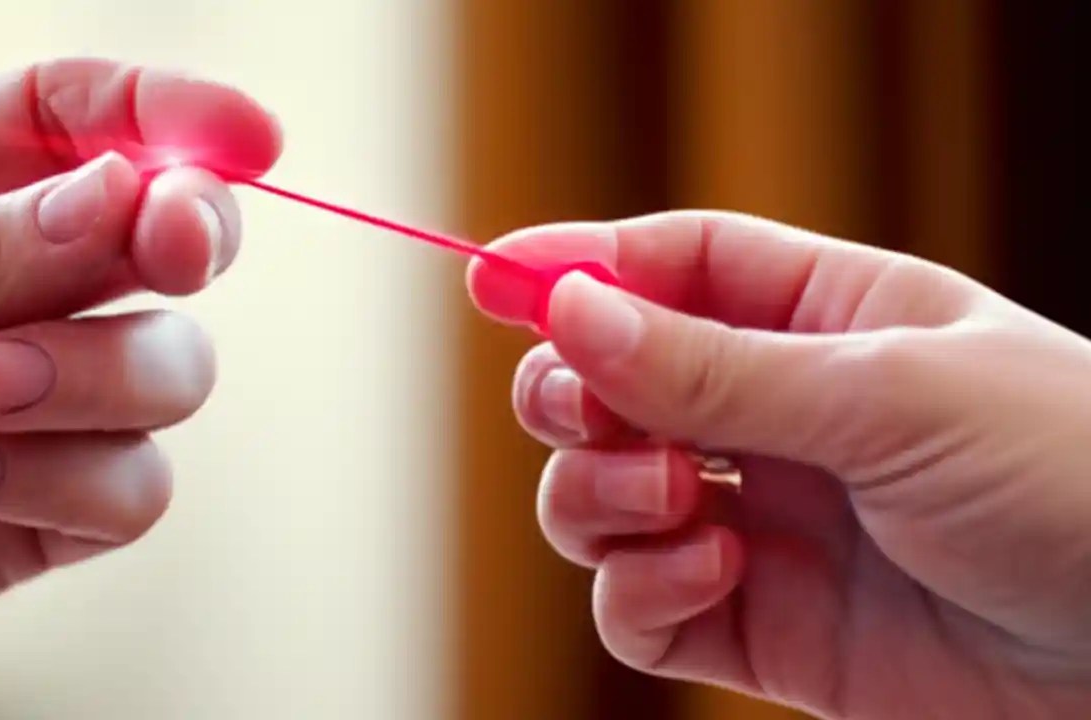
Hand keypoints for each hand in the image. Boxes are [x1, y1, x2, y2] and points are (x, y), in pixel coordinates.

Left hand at [0, 58, 279, 678]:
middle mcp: (2, 293)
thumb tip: (118, 202)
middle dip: (186, 238)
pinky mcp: (40, 515)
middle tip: (162, 246)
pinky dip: (69, 484)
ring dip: (104, 374)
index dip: (173, 113)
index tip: (253, 140)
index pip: (77, 121)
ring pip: (173, 368)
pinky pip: (133, 491)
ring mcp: (36, 406)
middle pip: (163, 239)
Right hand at [466, 213, 1090, 718]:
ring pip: (601, 495)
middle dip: (572, 396)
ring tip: (674, 501)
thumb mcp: (887, 395)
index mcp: (825, 321)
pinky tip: (711, 575)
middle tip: (587, 413)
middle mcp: (779, 417)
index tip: (485, 277)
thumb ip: (713, 367)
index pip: (671, 269)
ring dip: (597, 494)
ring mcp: (761, 523)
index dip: (575, 265)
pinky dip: (641, 590)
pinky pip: (638, 606)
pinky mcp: (755, 627)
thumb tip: (570, 312)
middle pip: (611, 383)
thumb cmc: (1071, 478)